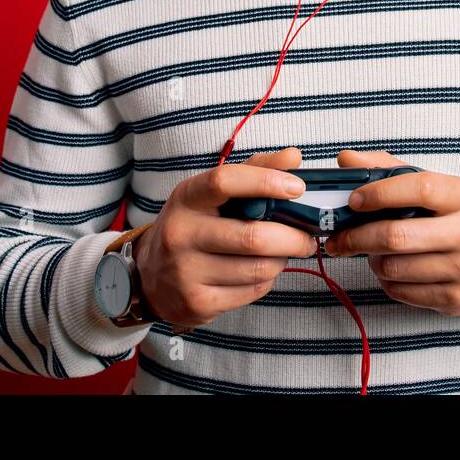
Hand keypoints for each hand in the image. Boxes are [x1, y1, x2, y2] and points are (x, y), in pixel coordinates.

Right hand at [134, 147, 319, 329]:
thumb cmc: (192, 226)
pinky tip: (261, 271)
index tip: (297, 187)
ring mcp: (186, 271)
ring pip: (258, 268)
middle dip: (292, 237)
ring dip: (282, 260)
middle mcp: (181, 234)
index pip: (225, 182)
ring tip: (283, 253)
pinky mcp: (197, 302)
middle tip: (308, 236)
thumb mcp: (211, 194)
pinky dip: (267, 280)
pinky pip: (252, 291)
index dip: (266, 182)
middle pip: (252, 236)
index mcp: (187, 198)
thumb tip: (293, 157)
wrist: (151, 276)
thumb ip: (253, 171)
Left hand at [323, 149, 459, 315]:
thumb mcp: (438, 186)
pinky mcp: (455, 298)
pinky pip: (402, 292)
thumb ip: (391, 170)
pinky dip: (386, 281)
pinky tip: (392, 269)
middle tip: (337, 237)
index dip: (379, 193)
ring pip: (394, 268)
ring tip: (372, 251)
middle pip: (397, 236)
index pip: (418, 189)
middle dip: (357, 237)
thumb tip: (346, 159)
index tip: (354, 200)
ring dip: (371, 260)